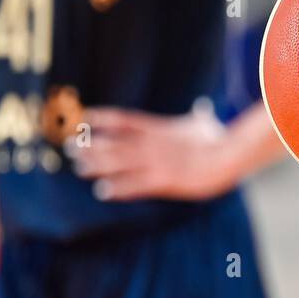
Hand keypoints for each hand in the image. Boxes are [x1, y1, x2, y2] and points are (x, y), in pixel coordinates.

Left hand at [72, 102, 239, 201]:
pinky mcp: (165, 180)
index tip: (83, 117)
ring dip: (98, 165)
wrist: (229, 154)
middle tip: (69, 147)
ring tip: (79, 167)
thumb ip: (198, 116)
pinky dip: (118, 187)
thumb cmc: (219, 139)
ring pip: (120, 162)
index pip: (125, 120)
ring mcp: (157, 161)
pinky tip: (102, 190)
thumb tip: (203, 106)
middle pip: (115, 142)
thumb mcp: (205, 124)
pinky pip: (136, 185)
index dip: (103, 118)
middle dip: (92, 145)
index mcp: (160, 129)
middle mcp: (153, 143)